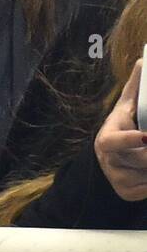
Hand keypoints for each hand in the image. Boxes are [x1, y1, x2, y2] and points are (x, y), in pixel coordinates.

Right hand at [94, 57, 146, 201]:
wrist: (108, 163)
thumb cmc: (122, 129)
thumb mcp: (125, 109)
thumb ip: (135, 87)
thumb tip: (143, 59)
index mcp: (108, 138)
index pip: (116, 141)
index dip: (130, 140)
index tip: (144, 137)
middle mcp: (110, 160)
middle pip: (142, 158)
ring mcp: (118, 178)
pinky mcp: (128, 192)